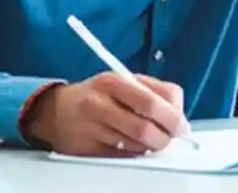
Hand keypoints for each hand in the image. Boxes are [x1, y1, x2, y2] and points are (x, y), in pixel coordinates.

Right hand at [23, 72, 187, 156]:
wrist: (56, 110)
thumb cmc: (98, 95)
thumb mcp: (123, 82)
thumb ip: (153, 94)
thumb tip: (181, 121)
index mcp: (114, 81)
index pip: (152, 100)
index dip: (173, 116)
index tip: (181, 125)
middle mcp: (100, 103)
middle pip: (144, 127)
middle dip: (164, 137)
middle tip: (169, 139)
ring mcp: (91, 127)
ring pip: (134, 145)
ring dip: (148, 146)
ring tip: (146, 139)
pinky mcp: (86, 148)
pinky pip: (120, 156)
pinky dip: (132, 154)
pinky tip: (129, 145)